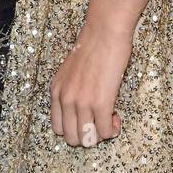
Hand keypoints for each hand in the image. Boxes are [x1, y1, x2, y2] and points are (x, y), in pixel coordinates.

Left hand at [50, 7, 130, 146]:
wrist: (104, 32)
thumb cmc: (92, 47)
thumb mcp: (70, 72)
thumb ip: (71, 90)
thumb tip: (82, 108)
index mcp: (56, 92)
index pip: (58, 128)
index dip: (74, 129)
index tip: (87, 120)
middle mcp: (66, 100)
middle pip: (72, 138)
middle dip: (88, 136)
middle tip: (99, 122)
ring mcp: (82, 103)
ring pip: (88, 140)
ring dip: (101, 134)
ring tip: (110, 119)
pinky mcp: (101, 103)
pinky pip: (105, 131)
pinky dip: (112, 129)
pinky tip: (116, 117)